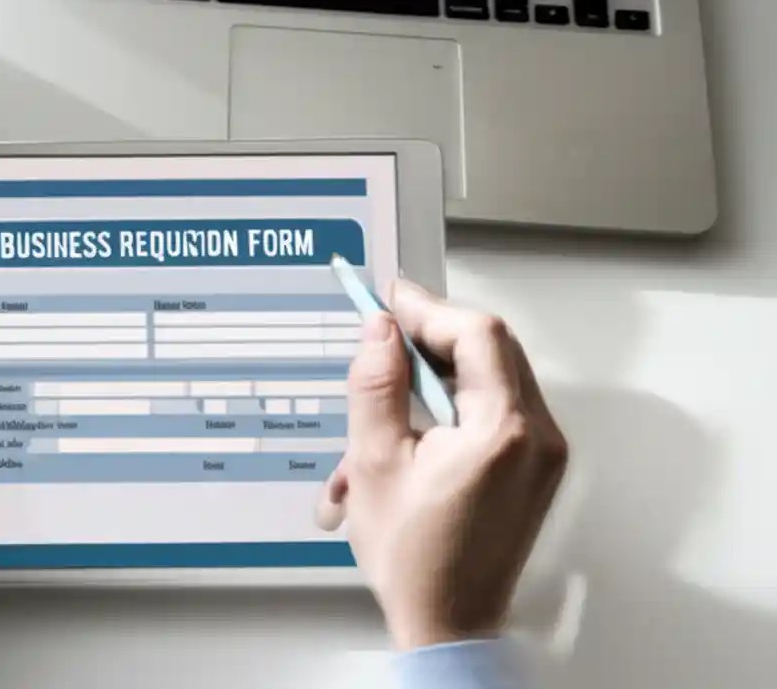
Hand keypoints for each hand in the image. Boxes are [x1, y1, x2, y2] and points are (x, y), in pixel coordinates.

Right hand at [316, 280, 566, 649]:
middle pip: (491, 349)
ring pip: (493, 377)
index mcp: (502, 431)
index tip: (391, 298)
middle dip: (434, 334)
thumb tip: (380, 331)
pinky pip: (499, 410)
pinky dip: (456, 402)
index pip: (475, 335)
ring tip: (390, 391)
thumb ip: (377, 385)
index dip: (428, 309)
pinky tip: (416, 422)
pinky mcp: (537, 469)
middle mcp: (538, 438)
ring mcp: (544, 455)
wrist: (449, 621)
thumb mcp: (375, 461)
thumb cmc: (417, 560)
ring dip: (439, 372)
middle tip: (388, 330)